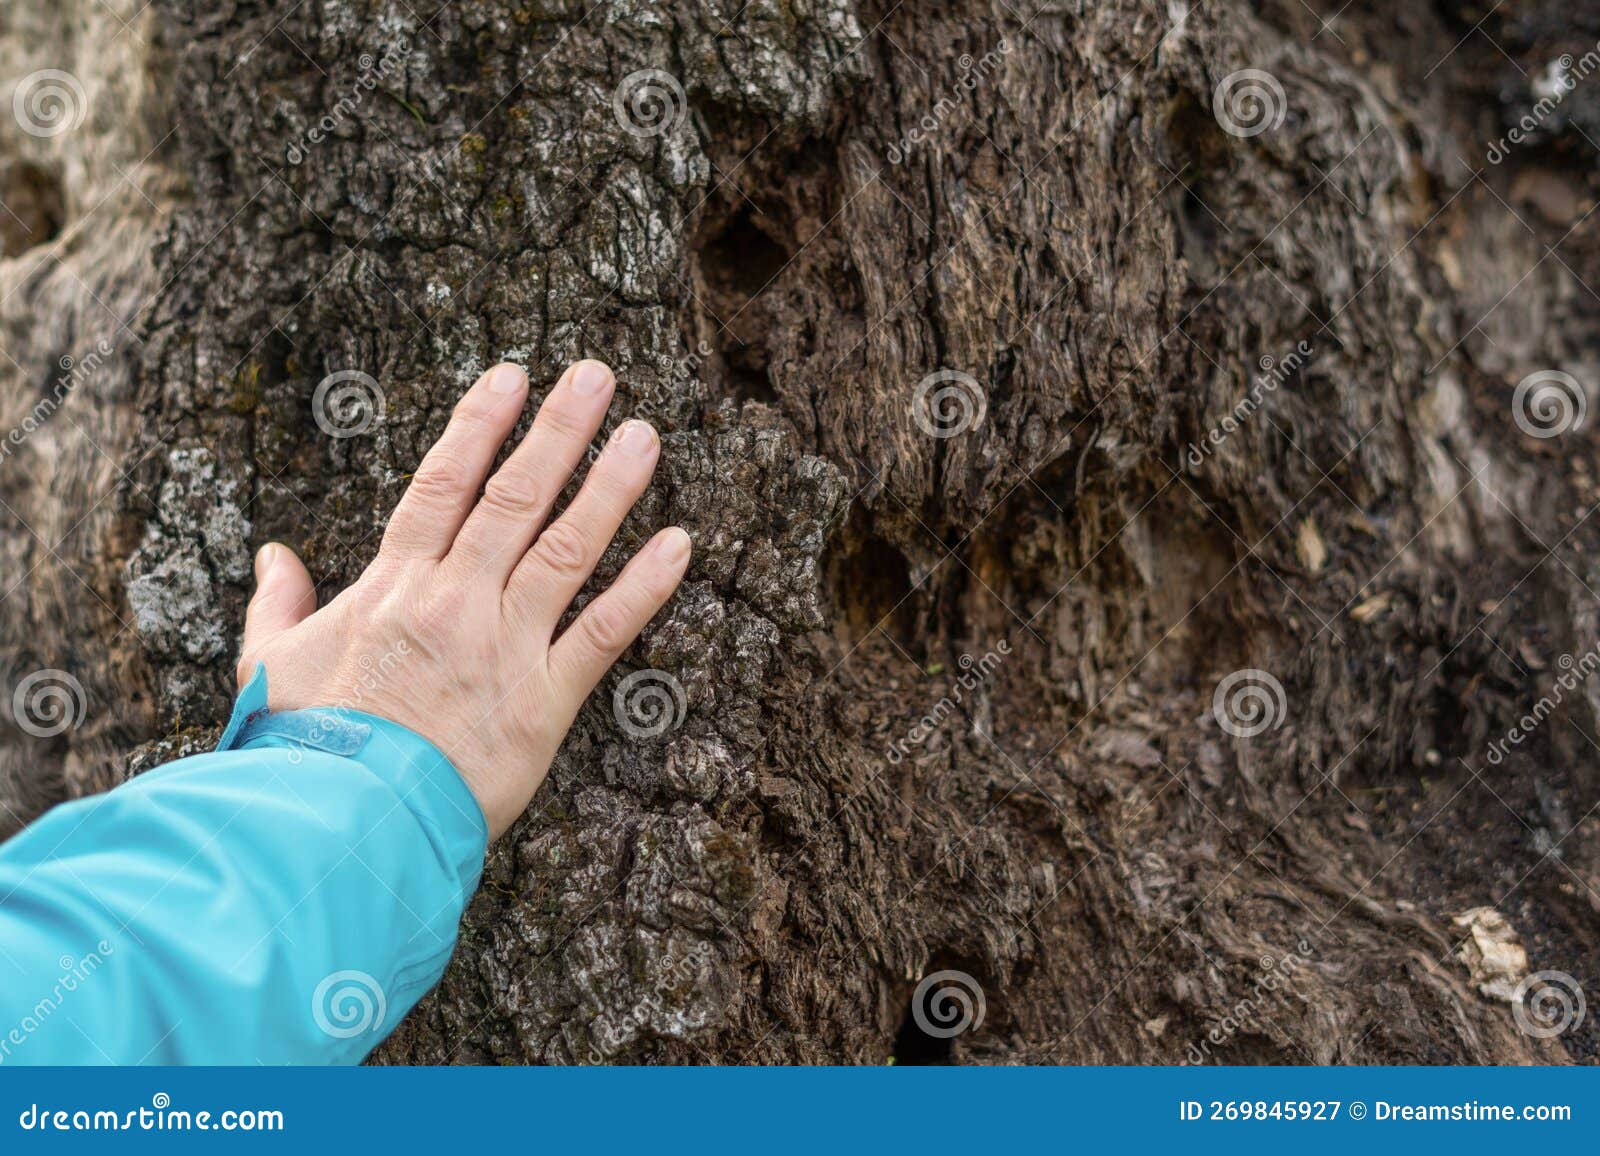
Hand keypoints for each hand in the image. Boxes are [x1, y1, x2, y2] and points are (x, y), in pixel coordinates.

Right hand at [235, 360, 689, 838]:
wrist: (339, 825)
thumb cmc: (303, 748)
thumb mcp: (270, 665)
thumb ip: (277, 604)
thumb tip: (276, 555)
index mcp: (393, 585)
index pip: (443, 484)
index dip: (480, 424)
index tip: (511, 377)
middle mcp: (454, 600)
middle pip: (513, 496)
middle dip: (557, 430)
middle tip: (596, 375)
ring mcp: (504, 646)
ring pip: (565, 547)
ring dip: (608, 487)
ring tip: (642, 434)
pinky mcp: (544, 700)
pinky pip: (604, 632)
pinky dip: (645, 587)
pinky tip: (679, 544)